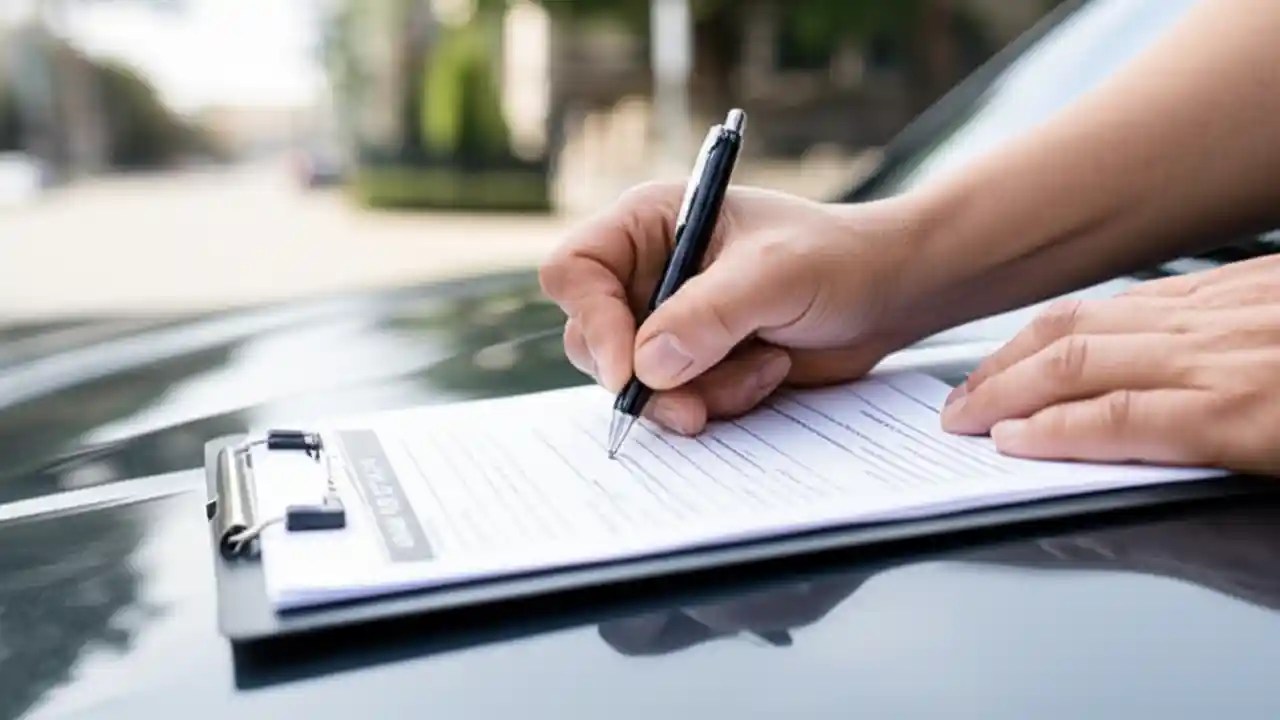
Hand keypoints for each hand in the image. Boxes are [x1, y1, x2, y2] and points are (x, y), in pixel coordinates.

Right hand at [540, 183, 921, 433]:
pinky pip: (675, 401)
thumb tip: (646, 366)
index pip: (576, 269)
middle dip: (646, 379)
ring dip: (695, 393)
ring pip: (635, 382)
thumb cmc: (838, 259)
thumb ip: (708, 316)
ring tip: (762, 367)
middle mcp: (647, 271)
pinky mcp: (694, 363)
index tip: (631, 370)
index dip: (592, 321)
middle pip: (592, 338)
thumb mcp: (774, 276)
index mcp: (650, 222)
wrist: (888, 295)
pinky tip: (767, 373)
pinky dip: (719, 402)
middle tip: (694, 403)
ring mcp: (668, 321)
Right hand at [941, 255, 1279, 473]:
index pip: (1111, 421)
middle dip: (1004, 388)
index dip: (1043, 434)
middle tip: (962, 411)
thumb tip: (1131, 455)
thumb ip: (1212, 460)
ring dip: (1026, 347)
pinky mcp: (1246, 277)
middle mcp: (1221, 351)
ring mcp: (1228, 306)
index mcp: (1244, 412)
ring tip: (989, 371)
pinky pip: (1145, 289)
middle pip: (1079, 364)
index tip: (1000, 442)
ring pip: (1096, 317)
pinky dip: (1087, 312)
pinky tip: (1064, 325)